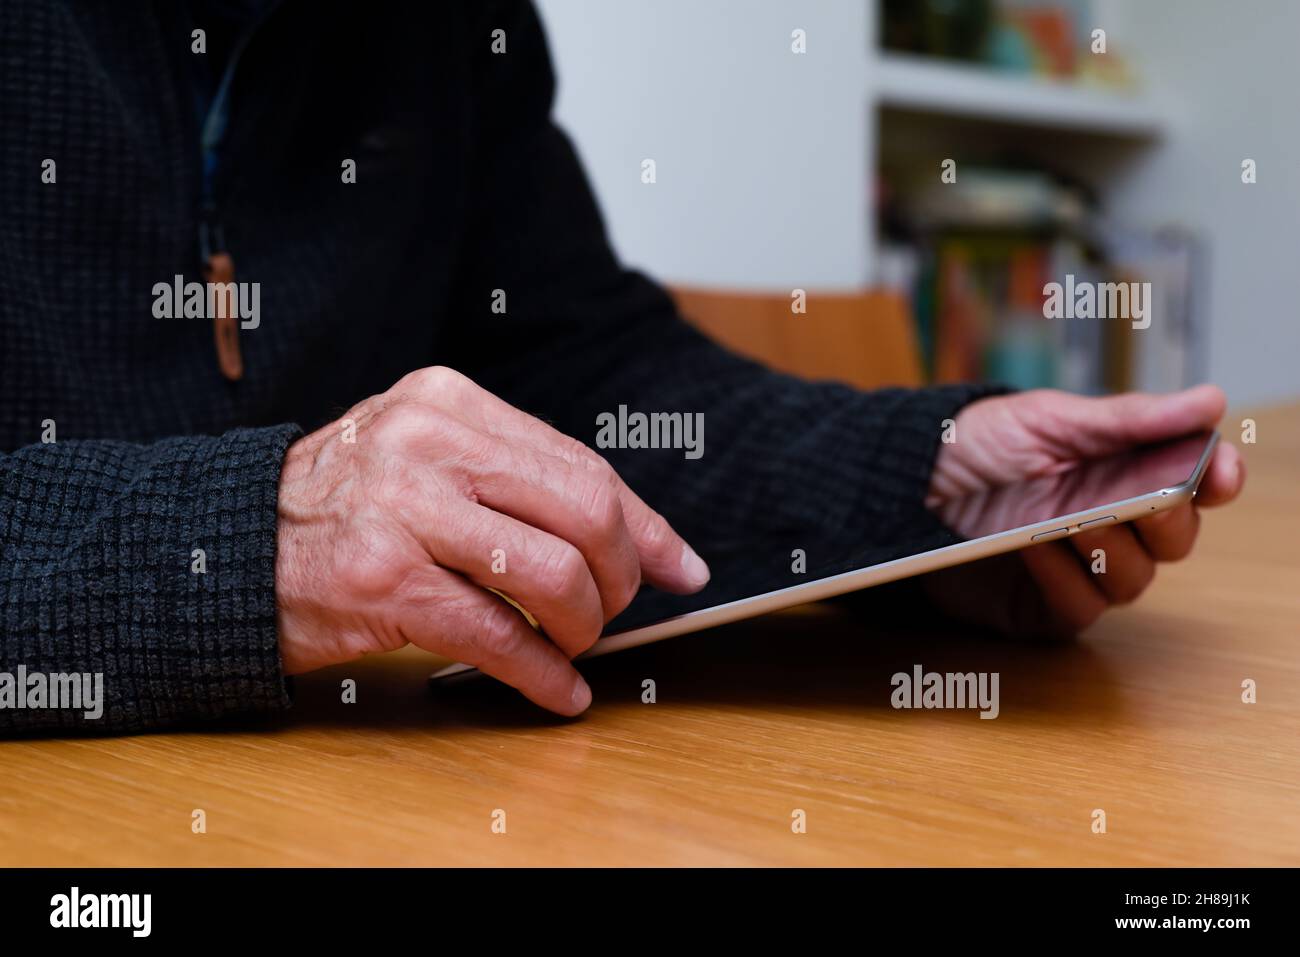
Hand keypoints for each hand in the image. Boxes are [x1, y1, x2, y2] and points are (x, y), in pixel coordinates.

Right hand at [274, 366, 709, 714]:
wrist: (229, 548)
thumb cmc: (344, 508)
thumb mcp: (424, 458)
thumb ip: (514, 482)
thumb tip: (634, 539)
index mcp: (450, 402)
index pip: (580, 464)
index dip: (643, 524)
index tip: (681, 566)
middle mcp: (429, 443)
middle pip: (583, 512)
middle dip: (621, 578)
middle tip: (616, 612)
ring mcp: (402, 509)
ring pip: (551, 575)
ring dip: (584, 627)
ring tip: (575, 646)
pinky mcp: (382, 581)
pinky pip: (497, 635)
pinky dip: (542, 673)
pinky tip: (557, 690)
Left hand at [925, 385, 1244, 637]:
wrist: (899, 485)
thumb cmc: (972, 445)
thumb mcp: (1045, 420)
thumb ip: (1127, 420)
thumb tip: (1211, 402)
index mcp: (1119, 472)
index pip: (1190, 485)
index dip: (1214, 481)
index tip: (1219, 474)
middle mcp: (1108, 525)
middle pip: (1174, 540)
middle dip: (1167, 520)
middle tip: (1149, 500)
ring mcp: (1076, 571)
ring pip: (1133, 579)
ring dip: (1109, 548)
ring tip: (1074, 519)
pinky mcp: (1040, 609)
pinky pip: (1078, 607)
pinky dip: (1065, 578)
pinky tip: (1037, 549)